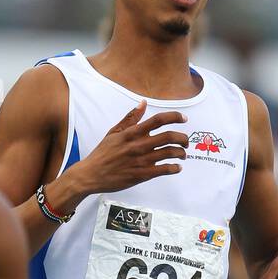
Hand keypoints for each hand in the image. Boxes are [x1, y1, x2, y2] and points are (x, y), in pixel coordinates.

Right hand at [70, 100, 189, 196]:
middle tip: (186, 141)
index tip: (183, 118)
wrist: (91, 174)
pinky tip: (177, 167)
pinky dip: (174, 168)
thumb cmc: (102, 154)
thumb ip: (130, 118)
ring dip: (181, 153)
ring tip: (183, 154)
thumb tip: (143, 103)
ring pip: (169, 153)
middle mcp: (138, 145)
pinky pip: (163, 170)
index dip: (174, 117)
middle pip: (169, 137)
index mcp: (132, 132)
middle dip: (183, 138)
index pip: (158, 120)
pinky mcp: (141, 175)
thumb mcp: (114, 132)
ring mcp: (141, 161)